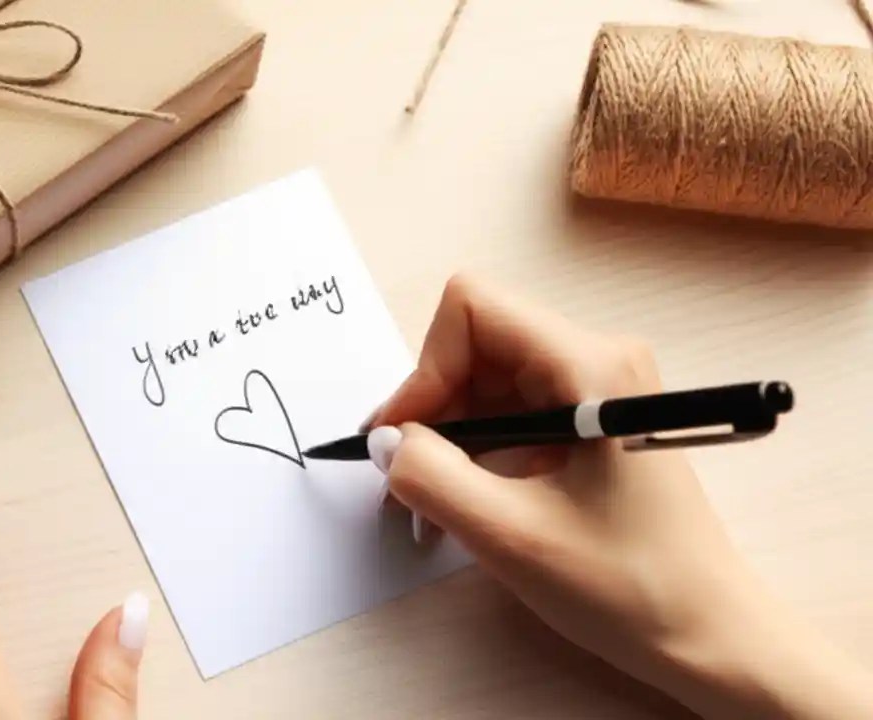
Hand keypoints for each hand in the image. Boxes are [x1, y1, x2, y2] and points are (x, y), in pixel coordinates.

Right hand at [365, 275, 872, 719]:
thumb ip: (430, 476)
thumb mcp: (509, 534)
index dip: (426, 368)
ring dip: (451, 432)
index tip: (406, 436)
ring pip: (489, 378)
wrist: (706, 634)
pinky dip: (477, 448)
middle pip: (477, 342)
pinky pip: (513, 409)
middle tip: (406, 475)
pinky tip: (469, 499)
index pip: (473, 309)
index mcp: (591, 366)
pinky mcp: (593, 419)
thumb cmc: (627, 585)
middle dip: (432, 405)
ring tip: (435, 500)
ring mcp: (598, 388)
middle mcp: (597, 359)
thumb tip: (382, 441)